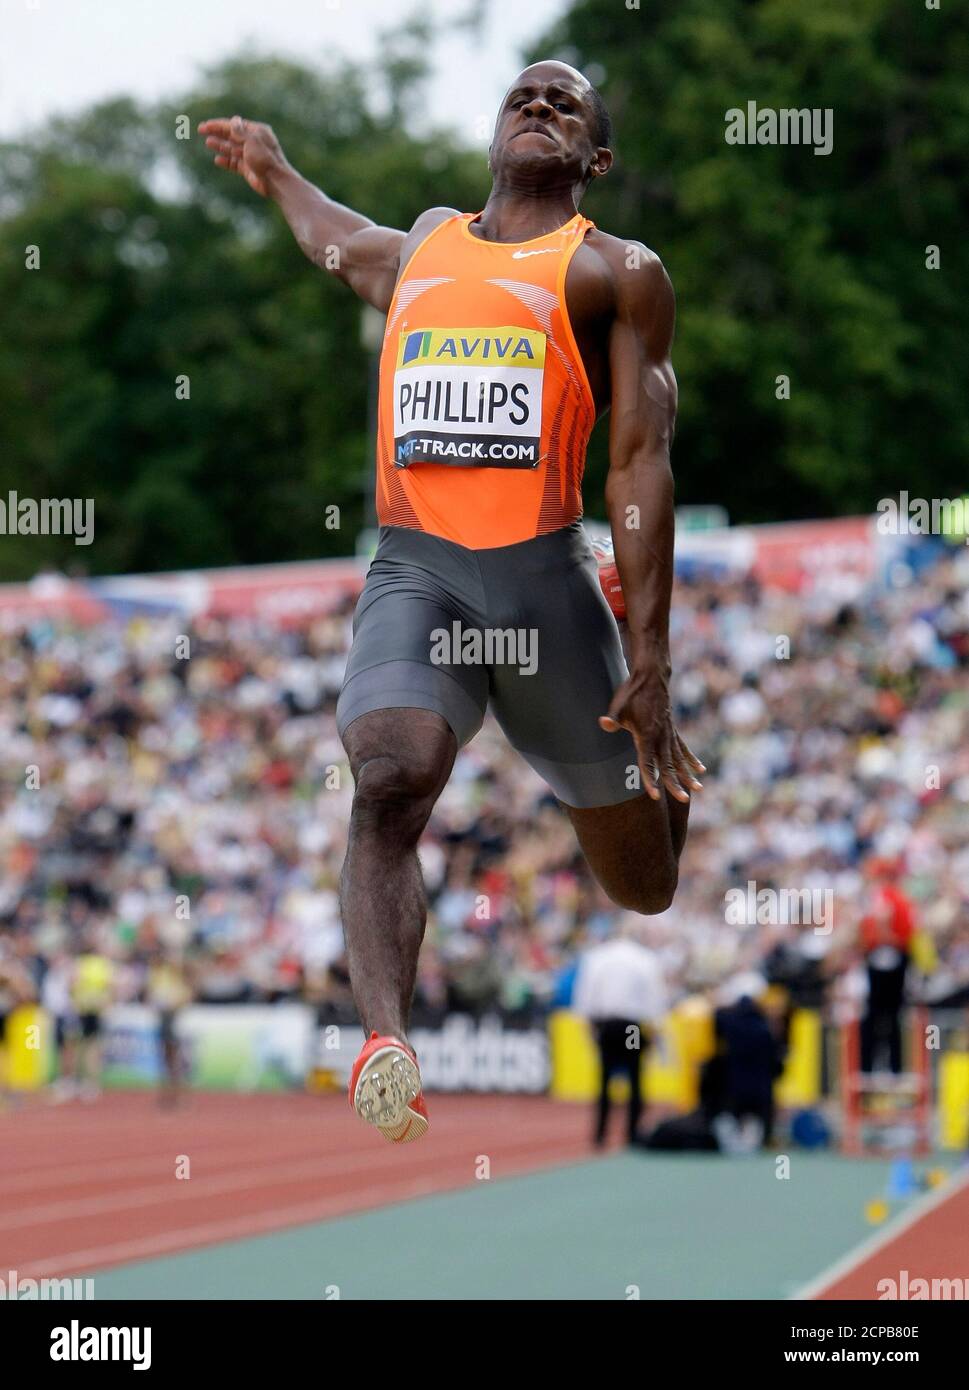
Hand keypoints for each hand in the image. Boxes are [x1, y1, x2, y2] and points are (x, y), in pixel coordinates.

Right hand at [198, 115, 286, 196]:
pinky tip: (217, 160)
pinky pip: (234, 163)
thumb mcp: (252, 140)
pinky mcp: (248, 169)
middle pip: (231, 135)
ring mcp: (250, 156)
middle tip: (201, 130)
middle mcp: (253, 142)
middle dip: (217, 133)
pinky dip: (226, 161)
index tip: (205, 126)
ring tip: (208, 143)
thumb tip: (232, 120)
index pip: (234, 125)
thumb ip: (240, 131)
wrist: (275, 181)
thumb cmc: (266, 158)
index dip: (218, 125)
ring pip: (231, 149)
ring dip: (219, 145)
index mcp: (256, 131)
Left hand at [599, 662, 704, 802]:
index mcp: (647, 734)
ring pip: (680, 759)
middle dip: (675, 784)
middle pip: (668, 765)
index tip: (655, 795)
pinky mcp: (672, 730)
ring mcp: (669, 733)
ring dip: (688, 775)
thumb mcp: (619, 706)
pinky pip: (684, 748)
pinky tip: (701, 769)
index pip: (648, 762)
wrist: (651, 676)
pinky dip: (691, 759)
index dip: (650, 780)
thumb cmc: (632, 693)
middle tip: (684, 800)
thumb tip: (603, 723)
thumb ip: (613, 719)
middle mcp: (661, 736)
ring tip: (699, 790)